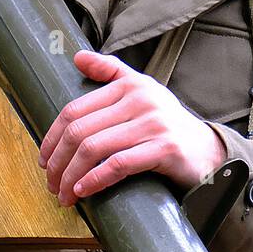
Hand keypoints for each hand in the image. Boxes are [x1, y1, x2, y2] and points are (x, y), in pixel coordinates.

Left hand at [39, 50, 227, 205]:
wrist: (208, 150)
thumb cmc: (167, 125)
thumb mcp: (142, 91)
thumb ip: (111, 72)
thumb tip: (76, 57)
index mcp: (129, 84)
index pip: (75, 110)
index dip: (52, 138)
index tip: (44, 160)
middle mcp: (140, 99)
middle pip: (80, 131)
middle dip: (58, 162)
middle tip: (50, 183)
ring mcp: (154, 123)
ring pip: (94, 149)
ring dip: (71, 177)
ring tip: (63, 194)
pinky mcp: (165, 148)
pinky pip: (118, 165)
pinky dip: (95, 180)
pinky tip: (83, 192)